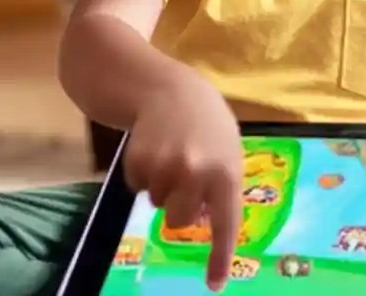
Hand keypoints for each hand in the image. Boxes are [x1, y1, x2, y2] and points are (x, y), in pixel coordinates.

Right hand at [124, 71, 242, 291]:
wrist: (168, 88)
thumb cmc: (206, 123)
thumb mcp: (227, 149)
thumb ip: (222, 183)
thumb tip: (209, 221)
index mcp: (227, 172)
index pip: (226, 224)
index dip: (220, 257)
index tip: (215, 286)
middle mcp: (197, 174)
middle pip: (180, 220)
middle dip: (180, 206)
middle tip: (184, 176)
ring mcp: (166, 168)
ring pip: (158, 205)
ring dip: (162, 187)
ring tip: (170, 154)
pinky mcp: (138, 163)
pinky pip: (138, 189)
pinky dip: (144, 175)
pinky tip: (153, 149)